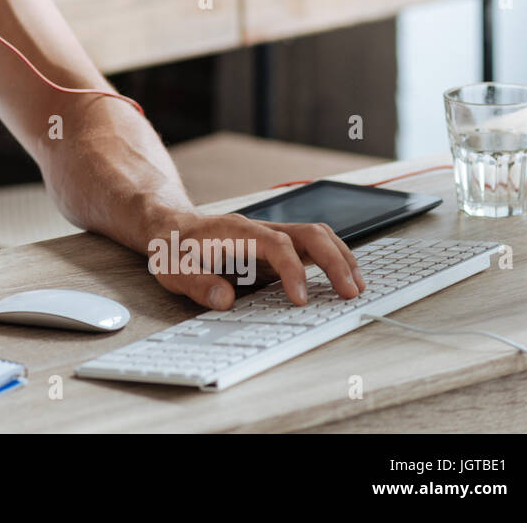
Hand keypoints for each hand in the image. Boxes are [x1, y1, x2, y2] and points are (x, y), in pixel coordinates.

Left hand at [142, 208, 365, 309]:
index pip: (276, 245)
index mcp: (236, 231)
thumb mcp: (172, 268)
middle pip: (308, 233)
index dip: (292, 271)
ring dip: (340, 258)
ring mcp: (270, 236)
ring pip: (317, 236)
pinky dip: (333, 260)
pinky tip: (343, 279)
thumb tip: (225, 300)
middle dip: (333, 260)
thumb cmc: (173, 248)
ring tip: (357, 286)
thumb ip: (197, 283)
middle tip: (350, 291)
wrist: (169, 228)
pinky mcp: (275, 247)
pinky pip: (312, 247)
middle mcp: (259, 228)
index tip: (300, 300)